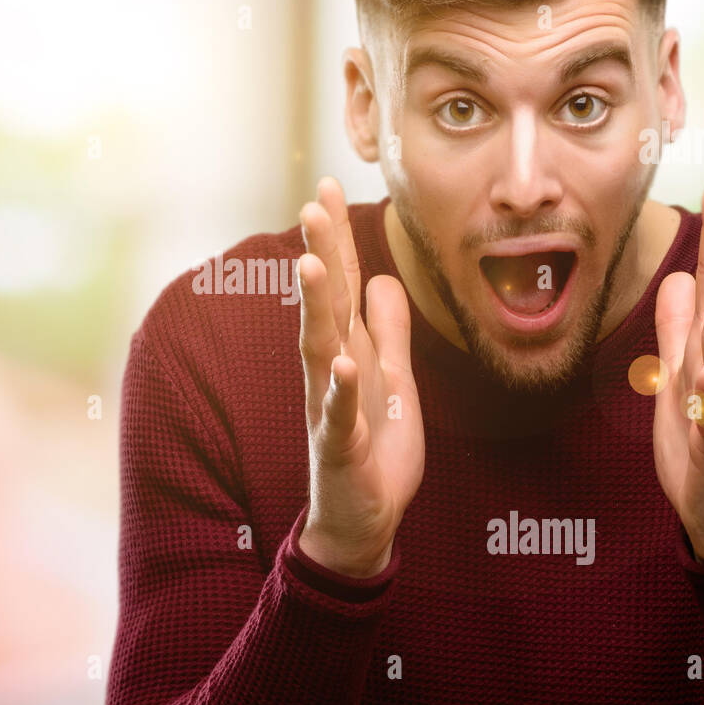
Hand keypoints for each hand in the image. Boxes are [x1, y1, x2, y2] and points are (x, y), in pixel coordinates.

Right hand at [296, 177, 424, 577]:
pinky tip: (343, 362)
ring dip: (315, 308)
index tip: (324, 184)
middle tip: (311, 204)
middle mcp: (330, 371)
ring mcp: (329, 408)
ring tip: (310, 265)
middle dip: (318, 254)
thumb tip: (382, 278)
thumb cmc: (375, 449)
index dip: (333, 237)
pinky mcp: (340, 447)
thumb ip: (388, 331)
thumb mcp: (392, 380)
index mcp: (347, 351)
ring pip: (320, 349)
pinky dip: (340, 389)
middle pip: (323, 304)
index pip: (337, 284)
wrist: (363, 520)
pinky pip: (339, 414)